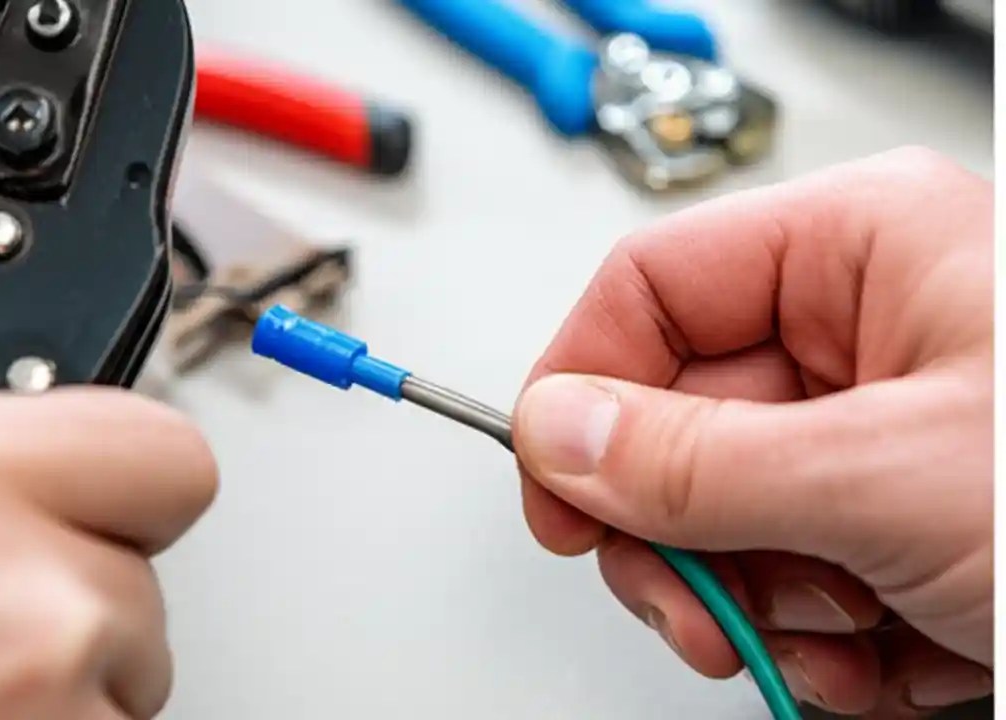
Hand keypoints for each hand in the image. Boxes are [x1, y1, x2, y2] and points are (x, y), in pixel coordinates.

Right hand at [512, 147, 991, 716]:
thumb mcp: (897, 476)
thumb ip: (701, 460)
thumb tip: (563, 436)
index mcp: (865, 250)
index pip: (650, 287)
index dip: (580, 386)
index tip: (554, 488)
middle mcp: (864, 332)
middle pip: (676, 419)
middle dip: (683, 535)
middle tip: (698, 602)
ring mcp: (876, 434)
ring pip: (725, 517)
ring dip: (762, 603)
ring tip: (843, 634)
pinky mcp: (894, 522)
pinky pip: (790, 578)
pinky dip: (824, 643)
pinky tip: (896, 655)